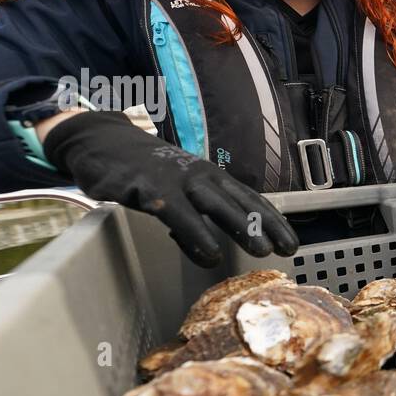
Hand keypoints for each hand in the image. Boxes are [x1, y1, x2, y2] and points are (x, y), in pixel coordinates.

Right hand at [43, 112, 298, 267]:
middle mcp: (199, 176)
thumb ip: (200, 216)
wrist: (104, 142)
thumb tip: (211, 249)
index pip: (250, 199)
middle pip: (238, 201)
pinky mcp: (148, 188)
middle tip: (285, 249)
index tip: (292, 244)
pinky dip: (192, 232)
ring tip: (259, 251)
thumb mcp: (182, 190)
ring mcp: (174, 179)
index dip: (273, 221)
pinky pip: (174, 212)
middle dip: (264, 225)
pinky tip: (207, 252)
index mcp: (212, 177)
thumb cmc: (150, 171)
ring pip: (213, 204)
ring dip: (239, 226)